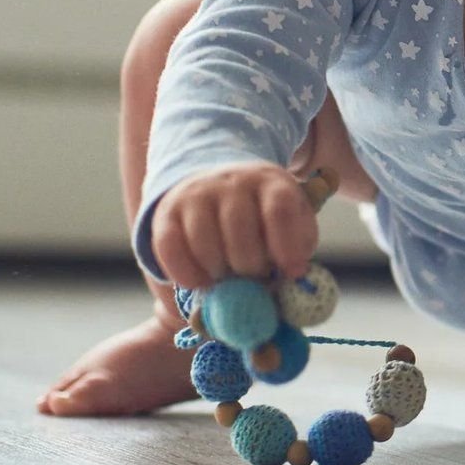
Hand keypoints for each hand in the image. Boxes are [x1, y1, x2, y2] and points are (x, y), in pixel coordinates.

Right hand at [152, 162, 318, 289]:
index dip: (287, 246)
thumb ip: (298, 247)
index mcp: (271, 182)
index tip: (291, 272)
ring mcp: (196, 194)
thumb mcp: (291, 222)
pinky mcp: (166, 212)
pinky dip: (186, 274)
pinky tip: (201, 282)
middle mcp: (232, 182)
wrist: (219, 186)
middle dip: (250, 265)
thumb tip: (294, 275)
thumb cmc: (262, 217)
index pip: (280, 209)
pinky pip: (169, 248)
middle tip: (255, 277)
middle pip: (240, 230)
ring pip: (204, 242)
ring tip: (229, 277)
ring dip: (218, 272)